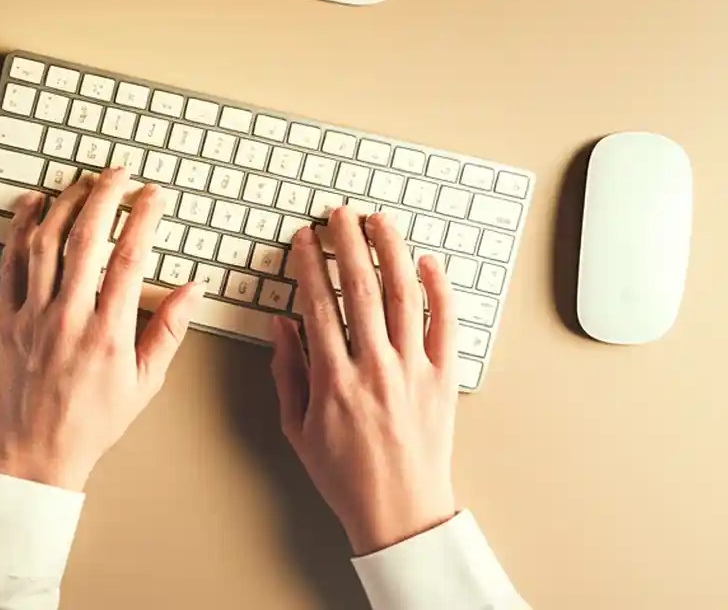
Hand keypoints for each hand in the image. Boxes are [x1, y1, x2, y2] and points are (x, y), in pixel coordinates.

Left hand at [0, 169, 205, 491]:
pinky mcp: (6, 320)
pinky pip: (10, 265)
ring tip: (80, 183)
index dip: (144, 218)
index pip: (129, 259)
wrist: (37, 450)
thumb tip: (191, 290)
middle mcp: (69, 317)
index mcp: (108, 332)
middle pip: (87, 239)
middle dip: (105, 196)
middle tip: (118, 173)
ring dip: (64, 205)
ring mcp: (33, 316)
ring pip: (46, 244)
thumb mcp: (145, 383)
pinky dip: (19, 231)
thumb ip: (168, 331)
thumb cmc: (92, 421)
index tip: (153, 196)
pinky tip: (32, 208)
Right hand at [271, 206, 459, 555]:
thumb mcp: (297, 428)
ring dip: (390, 251)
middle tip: (338, 216)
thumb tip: (281, 324)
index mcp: (334, 381)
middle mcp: (376, 369)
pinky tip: (427, 263)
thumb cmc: (345, 475)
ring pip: (404, 294)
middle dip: (347, 244)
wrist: (400, 511)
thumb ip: (287, 372)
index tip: (302, 241)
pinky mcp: (444, 379)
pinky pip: (446, 323)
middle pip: (362, 288)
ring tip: (379, 222)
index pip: (319, 305)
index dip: (308, 265)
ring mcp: (414, 371)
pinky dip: (438, 288)